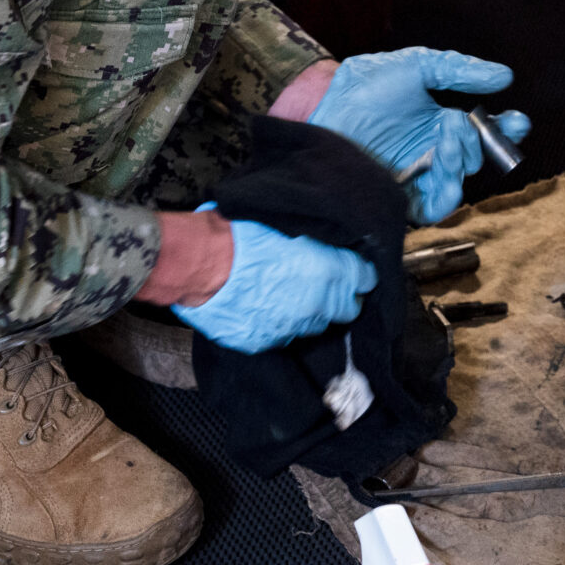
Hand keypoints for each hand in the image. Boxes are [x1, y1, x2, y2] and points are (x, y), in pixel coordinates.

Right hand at [173, 214, 376, 352]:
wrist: (200, 265)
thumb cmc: (238, 234)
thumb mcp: (285, 222)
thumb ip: (314, 239)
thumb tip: (324, 238)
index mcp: (327, 270)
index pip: (364, 279)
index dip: (359, 272)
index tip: (356, 269)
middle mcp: (317, 303)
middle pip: (347, 308)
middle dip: (341, 296)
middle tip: (325, 282)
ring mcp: (292, 327)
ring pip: (316, 323)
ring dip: (310, 310)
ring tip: (289, 292)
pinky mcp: (268, 342)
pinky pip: (283, 333)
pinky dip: (279, 322)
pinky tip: (265, 305)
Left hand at [307, 48, 532, 223]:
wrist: (325, 108)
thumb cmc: (364, 86)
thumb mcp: (416, 66)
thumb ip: (459, 70)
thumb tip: (505, 76)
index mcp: (440, 123)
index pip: (484, 131)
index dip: (507, 128)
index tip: (519, 120)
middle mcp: (432, 152)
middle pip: (476, 158)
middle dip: (478, 142)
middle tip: (459, 125)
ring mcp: (417, 176)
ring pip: (459, 183)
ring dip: (461, 163)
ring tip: (445, 143)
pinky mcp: (399, 198)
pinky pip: (434, 209)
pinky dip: (446, 194)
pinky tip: (440, 170)